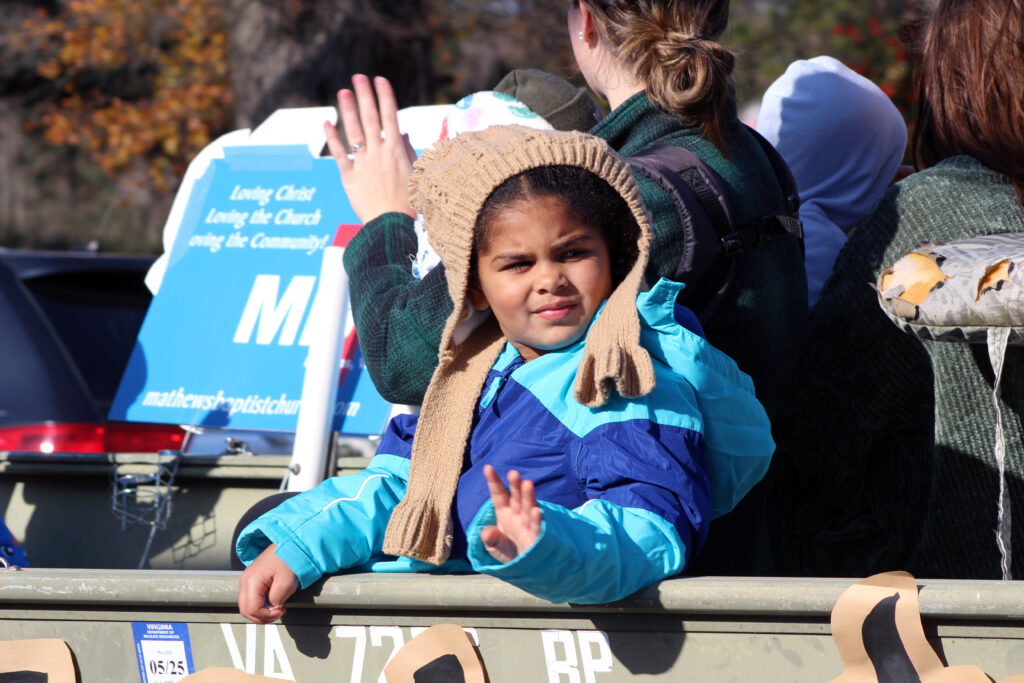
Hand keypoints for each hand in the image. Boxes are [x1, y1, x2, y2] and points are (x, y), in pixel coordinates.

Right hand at [237, 544, 298, 623]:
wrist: (288, 542)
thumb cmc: (288, 558)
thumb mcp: (286, 582)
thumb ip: (277, 599)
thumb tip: (272, 608)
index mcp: (251, 582)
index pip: (252, 609)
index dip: (267, 615)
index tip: (281, 610)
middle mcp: (244, 581)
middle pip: (246, 610)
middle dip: (262, 616)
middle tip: (278, 613)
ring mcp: (246, 580)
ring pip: (246, 606)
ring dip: (261, 612)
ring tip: (276, 608)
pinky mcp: (251, 580)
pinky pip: (251, 599)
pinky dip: (260, 605)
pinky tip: (272, 601)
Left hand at [324, 74, 416, 223]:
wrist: (392, 227)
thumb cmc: (410, 205)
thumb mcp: (416, 176)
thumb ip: (407, 152)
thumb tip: (401, 132)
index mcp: (397, 152)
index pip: (390, 117)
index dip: (385, 96)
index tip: (380, 79)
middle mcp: (378, 153)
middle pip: (370, 118)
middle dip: (365, 95)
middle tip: (359, 76)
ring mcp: (362, 164)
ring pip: (354, 132)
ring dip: (347, 110)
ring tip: (343, 91)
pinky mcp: (349, 178)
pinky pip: (339, 154)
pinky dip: (333, 138)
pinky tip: (326, 123)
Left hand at [480, 465, 542, 563]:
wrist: (527, 567)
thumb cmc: (510, 552)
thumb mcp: (495, 547)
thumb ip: (490, 539)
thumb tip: (486, 533)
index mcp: (504, 512)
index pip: (498, 494)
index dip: (494, 481)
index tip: (488, 467)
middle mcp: (517, 514)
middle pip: (516, 497)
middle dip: (515, 485)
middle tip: (513, 473)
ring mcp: (528, 523)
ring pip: (528, 506)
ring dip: (528, 496)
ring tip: (527, 484)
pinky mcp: (537, 536)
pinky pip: (537, 526)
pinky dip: (537, 519)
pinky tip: (536, 511)